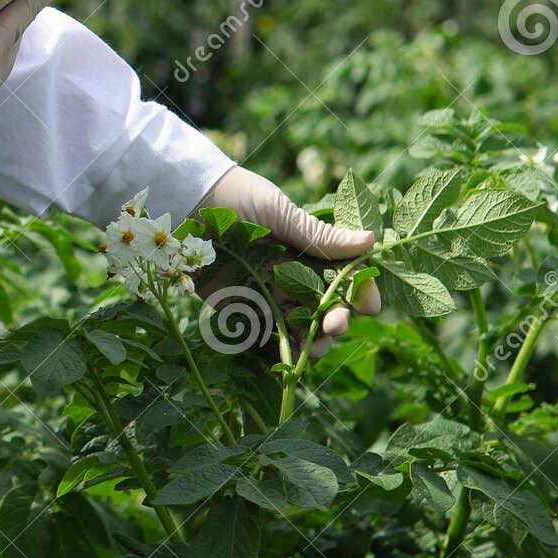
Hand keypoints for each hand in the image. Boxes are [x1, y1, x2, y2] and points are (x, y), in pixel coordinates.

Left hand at [197, 165, 382, 357]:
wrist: (187, 204)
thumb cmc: (237, 199)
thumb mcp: (280, 213)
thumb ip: (319, 236)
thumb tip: (370, 240)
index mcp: (308, 252)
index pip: (343, 277)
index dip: (359, 292)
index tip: (368, 305)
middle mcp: (292, 277)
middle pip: (325, 308)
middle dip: (336, 320)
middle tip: (336, 325)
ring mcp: (267, 295)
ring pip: (300, 328)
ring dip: (312, 341)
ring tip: (314, 347)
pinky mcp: (240, 310)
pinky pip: (265, 337)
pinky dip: (279, 350)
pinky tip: (288, 358)